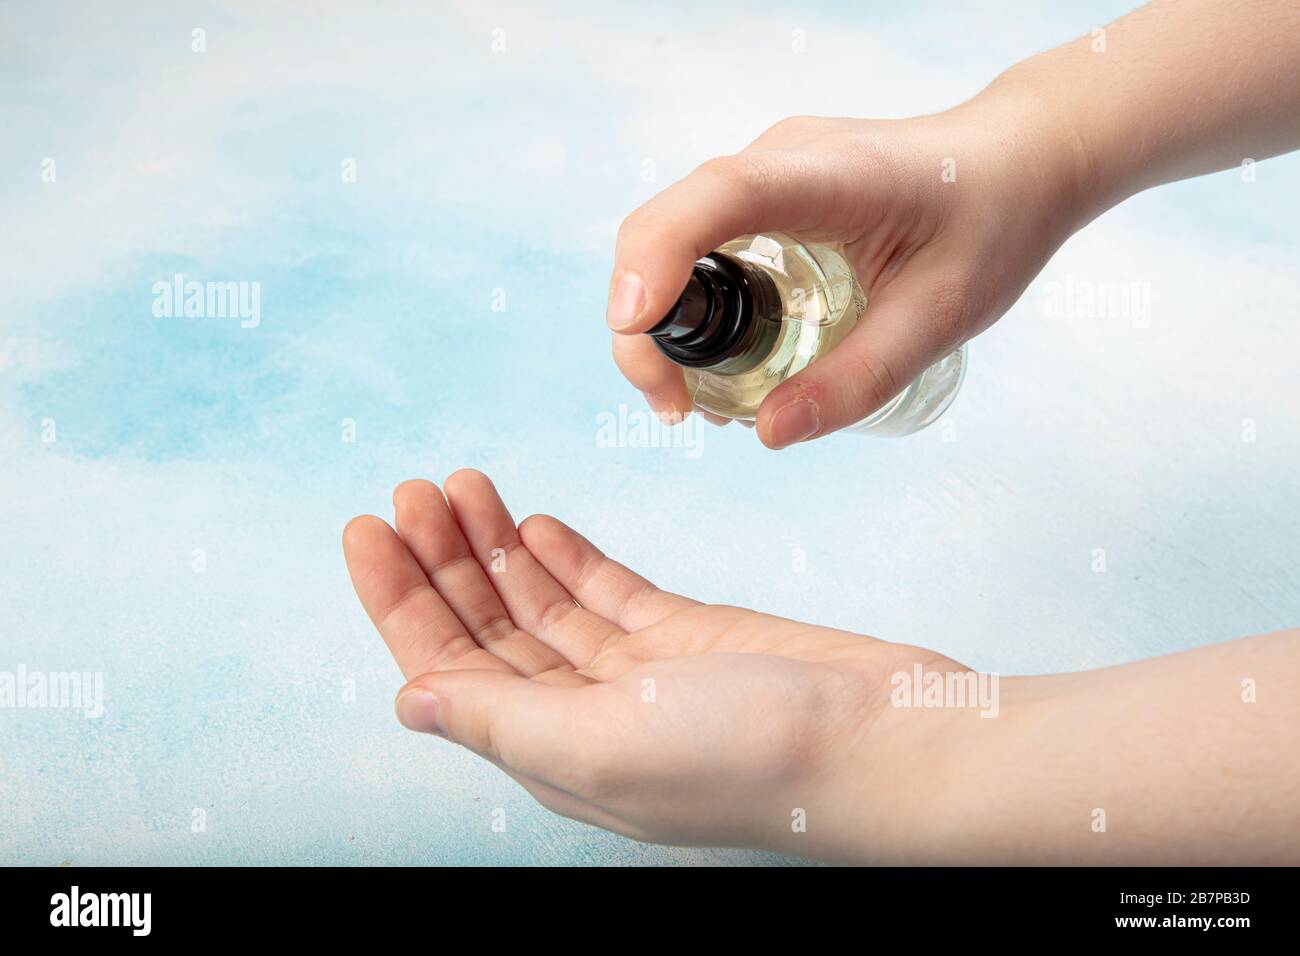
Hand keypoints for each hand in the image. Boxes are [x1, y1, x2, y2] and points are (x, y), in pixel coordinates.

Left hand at [343, 471, 1299, 862]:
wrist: (887, 740)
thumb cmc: (755, 756)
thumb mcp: (606, 744)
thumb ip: (504, 719)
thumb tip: (411, 702)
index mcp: (554, 752)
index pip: (450, 671)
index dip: (401, 602)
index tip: (367, 528)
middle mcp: (587, 716)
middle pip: (490, 630)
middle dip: (443, 560)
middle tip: (411, 488)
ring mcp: (639, 674)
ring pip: (542, 602)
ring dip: (497, 544)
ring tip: (460, 483)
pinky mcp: (687, 636)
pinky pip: (605, 590)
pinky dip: (566, 556)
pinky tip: (533, 521)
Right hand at [605, 99, 1087, 446]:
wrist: (1018, 161)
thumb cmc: (992, 224)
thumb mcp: (941, 317)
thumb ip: (857, 379)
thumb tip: (765, 434)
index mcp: (829, 176)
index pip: (718, 199)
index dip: (656, 258)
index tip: (633, 328)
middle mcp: (779, 160)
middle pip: (664, 228)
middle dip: (646, 324)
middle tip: (676, 410)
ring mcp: (765, 172)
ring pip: (671, 239)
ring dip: (663, 320)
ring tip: (700, 401)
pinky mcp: (765, 192)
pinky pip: (699, 244)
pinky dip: (691, 304)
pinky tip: (726, 361)